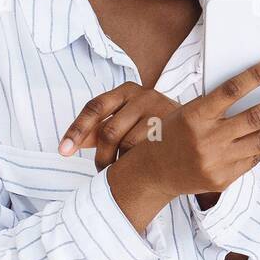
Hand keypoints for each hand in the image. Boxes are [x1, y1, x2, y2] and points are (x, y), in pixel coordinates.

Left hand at [59, 82, 180, 170]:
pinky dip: (136, 164)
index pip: (94, 108)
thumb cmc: (152, 127)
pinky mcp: (175, 130)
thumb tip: (71, 144)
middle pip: (109, 131)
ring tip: (122, 169)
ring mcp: (162, 111)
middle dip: (101, 156)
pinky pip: (145, 153)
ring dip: (119, 162)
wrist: (196, 129)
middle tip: (101, 170)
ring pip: (127, 145)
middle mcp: (144, 95)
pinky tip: (139, 168)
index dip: (76, 130)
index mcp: (127, 90)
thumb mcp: (124, 121)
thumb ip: (98, 129)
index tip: (64, 151)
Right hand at [116, 56, 259, 204]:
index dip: (258, 75)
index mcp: (195, 115)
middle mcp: (207, 139)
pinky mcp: (224, 180)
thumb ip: (219, 103)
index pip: (231, 90)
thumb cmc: (174, 133)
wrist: (153, 173)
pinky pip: (255, 158)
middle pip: (256, 117)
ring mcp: (217, 162)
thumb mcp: (188, 111)